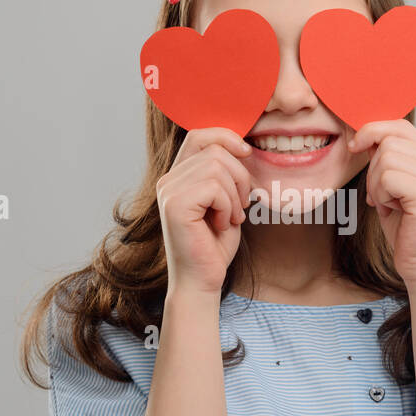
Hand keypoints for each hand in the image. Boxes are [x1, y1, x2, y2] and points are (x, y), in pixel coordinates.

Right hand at [155, 128, 252, 295]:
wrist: (202, 280)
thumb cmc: (214, 245)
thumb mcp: (225, 202)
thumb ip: (226, 174)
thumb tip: (242, 146)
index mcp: (177, 176)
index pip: (199, 135)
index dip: (226, 137)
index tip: (247, 154)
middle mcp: (168, 180)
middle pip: (215, 150)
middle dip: (240, 176)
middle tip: (241, 205)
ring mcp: (168, 191)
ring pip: (217, 167)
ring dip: (234, 194)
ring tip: (230, 217)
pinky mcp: (175, 205)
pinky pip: (215, 187)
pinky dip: (227, 206)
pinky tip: (221, 224)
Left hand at [349, 120, 415, 287]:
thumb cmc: (407, 231)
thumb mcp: (394, 189)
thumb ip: (386, 162)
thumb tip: (363, 137)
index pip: (400, 125)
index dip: (372, 130)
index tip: (354, 146)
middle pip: (389, 140)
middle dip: (373, 168)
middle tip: (381, 195)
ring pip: (386, 158)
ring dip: (376, 184)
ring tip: (389, 204)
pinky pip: (387, 178)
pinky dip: (381, 195)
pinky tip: (392, 210)